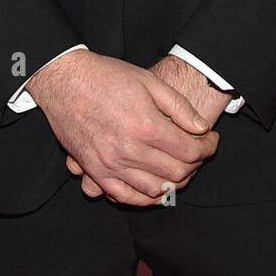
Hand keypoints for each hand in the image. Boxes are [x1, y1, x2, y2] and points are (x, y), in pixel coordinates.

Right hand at [27, 50, 219, 206]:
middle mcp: (129, 150)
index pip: (190, 152)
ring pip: (154, 190)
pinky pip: (124, 197)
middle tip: (198, 153)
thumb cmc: (106, 77)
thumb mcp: (149, 81)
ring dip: (174, 183)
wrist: (65, 81)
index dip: (207, 148)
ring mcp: (110, 164)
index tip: (211, 140)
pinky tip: (155, 189)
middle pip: (176, 173)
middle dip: (195, 165)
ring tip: (180, 168)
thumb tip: (202, 128)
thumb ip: (179, 106)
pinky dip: (144, 198)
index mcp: (146, 126)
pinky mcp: (95, 170)